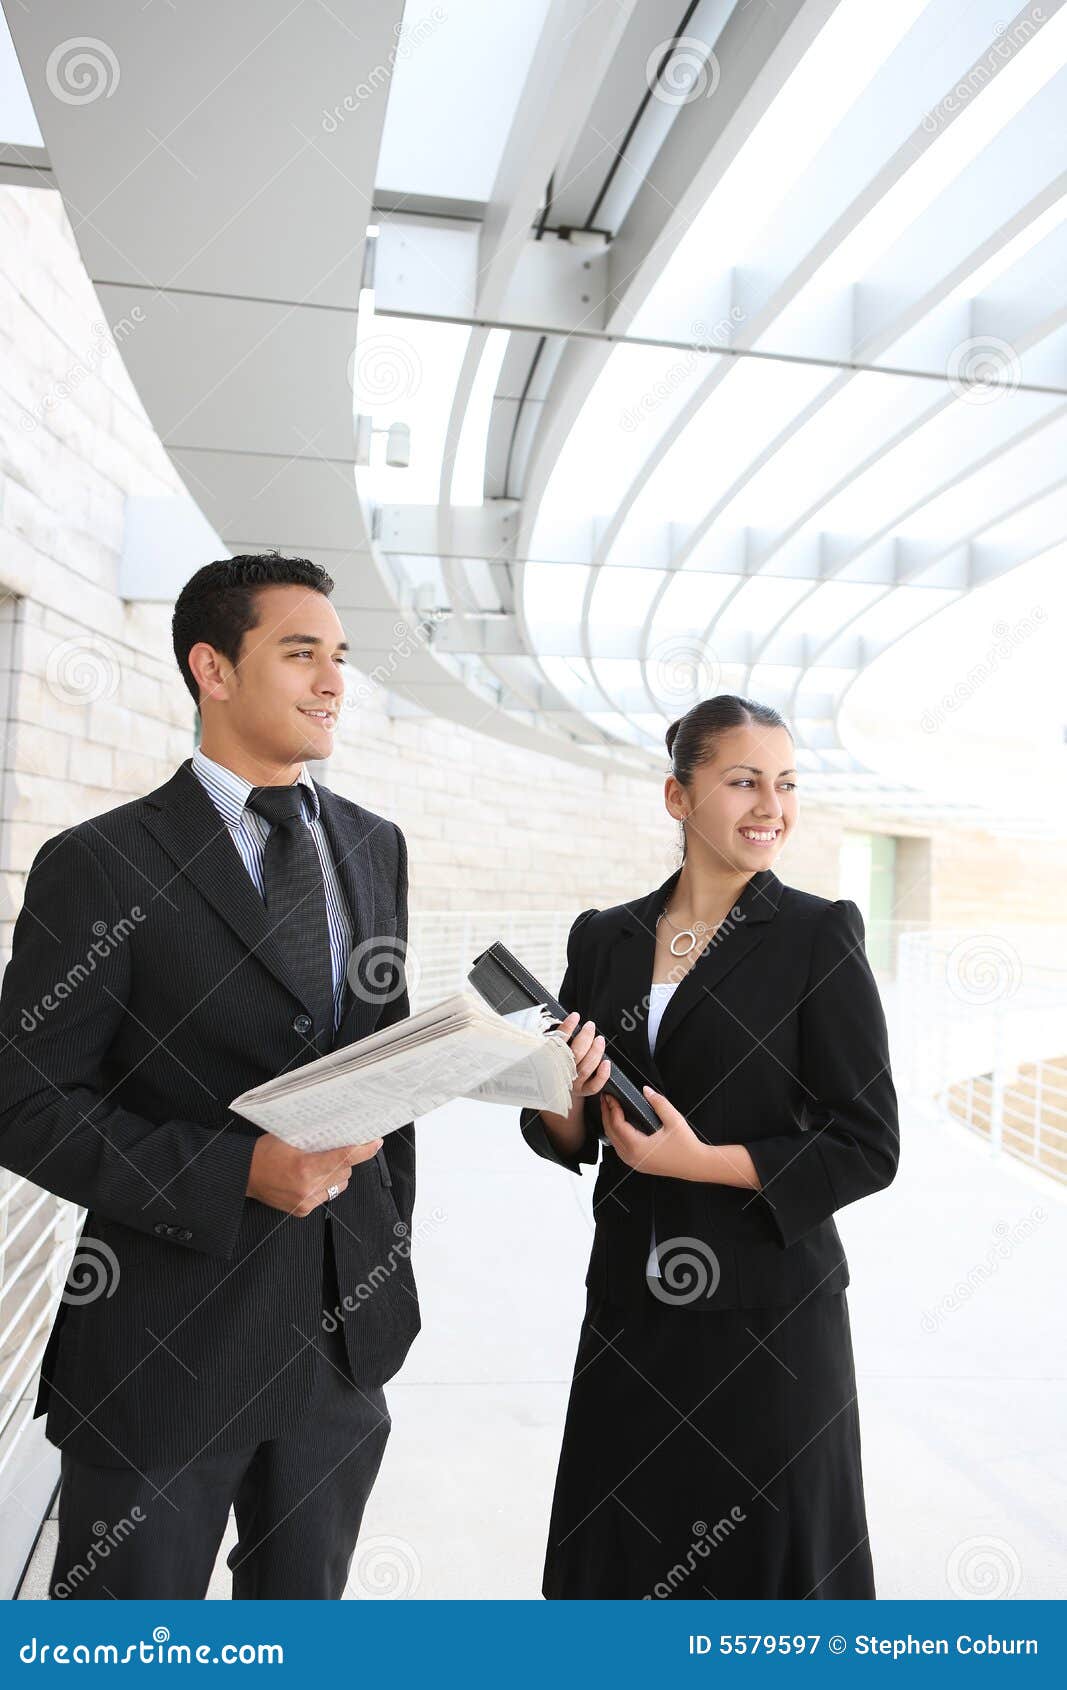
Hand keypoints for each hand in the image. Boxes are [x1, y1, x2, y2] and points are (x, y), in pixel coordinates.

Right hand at [246, 1134, 383, 1215]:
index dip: (363, 1150)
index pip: (344, 1158)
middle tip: (331, 1151)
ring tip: (316, 1166)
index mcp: (305, 1166)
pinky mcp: (303, 1211)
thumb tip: (342, 1134)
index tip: (375, 1142)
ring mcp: (306, 1202)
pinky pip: (325, 1197)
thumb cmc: (264, 1152)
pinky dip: (322, 1187)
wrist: (244, 1174)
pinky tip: (307, 1179)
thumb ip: (316, 1139)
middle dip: (343, 1161)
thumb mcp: (290, 1138)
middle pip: (345, 1173)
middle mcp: (308, 1187)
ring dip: (334, 1175)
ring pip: (338, 1186)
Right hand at [535, 1012, 610, 1157]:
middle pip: (575, 1055)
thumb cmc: (551, 1065)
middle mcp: (561, 1073)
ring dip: (595, 1052)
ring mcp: (572, 1083)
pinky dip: (602, 1075)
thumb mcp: (544, 1050)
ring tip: (599, 1039)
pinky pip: (594, 1086)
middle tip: (590, 1026)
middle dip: (585, 1038)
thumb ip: (551, 1038)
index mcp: (549, 1062)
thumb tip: (562, 1020)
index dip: (566, 1028)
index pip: (557, 1043)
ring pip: (586, 1068)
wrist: (551, 1089)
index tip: (575, 1017)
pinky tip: (606, 1063)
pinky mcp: (582, 1091)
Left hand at [600, 1087, 710, 1180]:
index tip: (610, 1095)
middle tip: (605, 1098)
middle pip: (610, 1132)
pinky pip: (620, 1148)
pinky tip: (619, 1124)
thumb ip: (658, 1103)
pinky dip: (616, 1134)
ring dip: (610, 1124)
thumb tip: (645, 1090)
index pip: (617, 1124)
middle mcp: (631, 1157)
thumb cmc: (686, 1145)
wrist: (696, 1165)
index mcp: (638, 1146)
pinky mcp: (637, 1163)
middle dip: (606, 1113)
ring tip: (610, 1108)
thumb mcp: (674, 1119)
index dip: (612, 1107)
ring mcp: (633, 1162)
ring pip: (613, 1141)